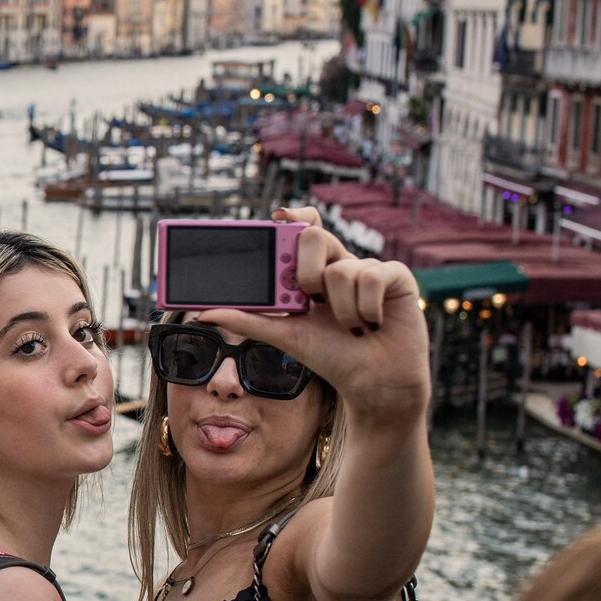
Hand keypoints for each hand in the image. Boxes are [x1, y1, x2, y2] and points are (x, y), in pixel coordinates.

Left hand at [190, 207, 430, 420]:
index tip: (279, 217)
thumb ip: (247, 321)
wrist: (373, 384)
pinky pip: (372, 276)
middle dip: (306, 271)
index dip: (293, 217)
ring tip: (349, 328)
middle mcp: (339, 263)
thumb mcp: (285, 336)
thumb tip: (203, 313)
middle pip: (315, 236)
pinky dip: (366, 308)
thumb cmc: (332, 356)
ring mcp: (368, 268)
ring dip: (339, 310)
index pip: (302, 230)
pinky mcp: (397, 277)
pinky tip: (373, 324)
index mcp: (312, 272)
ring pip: (341, 268)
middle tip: (311, 301)